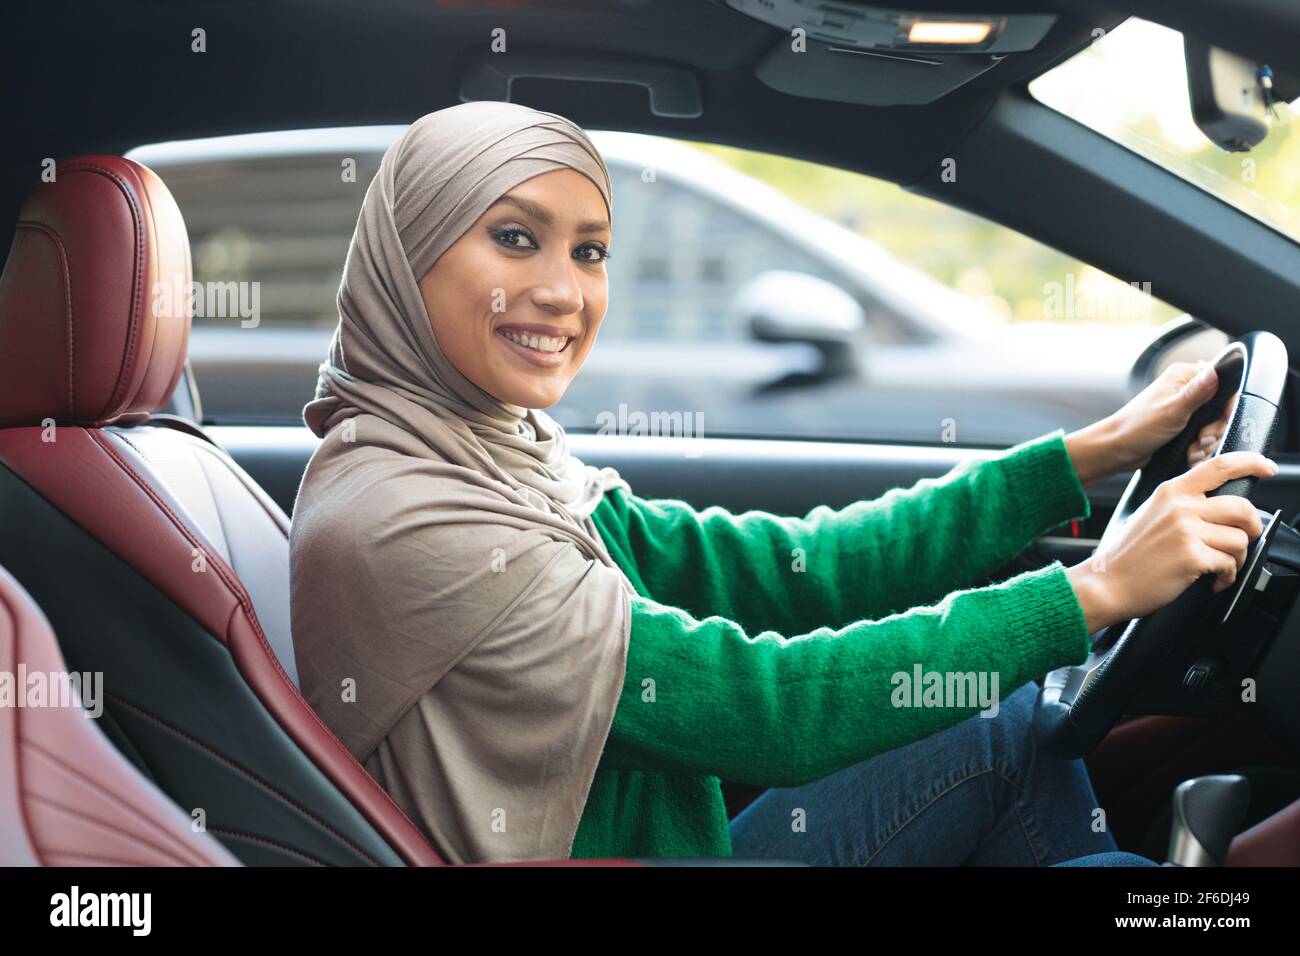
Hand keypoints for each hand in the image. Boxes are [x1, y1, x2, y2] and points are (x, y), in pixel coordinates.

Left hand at [1063, 361, 1228, 488]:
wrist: (1117, 450)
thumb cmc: (1138, 427)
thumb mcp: (1172, 410)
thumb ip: (1197, 392)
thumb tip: (1216, 371)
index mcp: (1183, 376)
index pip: (1223, 381)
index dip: (1227, 403)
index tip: (1223, 419)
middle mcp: (1185, 389)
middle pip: (1220, 407)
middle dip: (1215, 428)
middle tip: (1203, 439)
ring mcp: (1183, 408)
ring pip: (1212, 425)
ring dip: (1207, 442)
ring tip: (1194, 450)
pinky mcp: (1181, 426)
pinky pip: (1201, 436)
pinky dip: (1199, 448)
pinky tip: (1191, 455)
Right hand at [1066, 450, 1276, 631]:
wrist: (1106, 584)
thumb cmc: (1128, 555)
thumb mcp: (1151, 515)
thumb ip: (1182, 505)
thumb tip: (1218, 509)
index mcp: (1171, 491)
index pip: (1220, 466)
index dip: (1251, 463)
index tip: (1267, 468)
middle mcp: (1180, 506)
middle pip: (1242, 507)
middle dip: (1252, 528)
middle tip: (1244, 539)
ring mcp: (1186, 531)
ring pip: (1240, 539)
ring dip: (1237, 558)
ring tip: (1220, 566)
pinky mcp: (1192, 556)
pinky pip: (1230, 564)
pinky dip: (1227, 577)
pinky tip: (1214, 581)